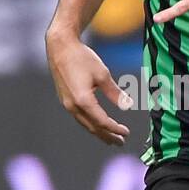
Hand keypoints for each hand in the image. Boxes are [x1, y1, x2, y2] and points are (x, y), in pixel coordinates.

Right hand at [46, 31, 131, 146]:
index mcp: (83, 101)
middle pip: (92, 127)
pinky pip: (79, 117)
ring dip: (98, 132)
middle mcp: (73, 106)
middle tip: (120, 142)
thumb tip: (128, 105)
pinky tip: (96, 124)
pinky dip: (90, 123)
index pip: (102, 121)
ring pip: (85, 123)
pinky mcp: (65, 99)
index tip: (126, 133)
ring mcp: (67, 103)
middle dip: (107, 136)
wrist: (60, 47)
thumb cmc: (82, 58)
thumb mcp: (102, 74)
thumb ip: (114, 93)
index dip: (115, 129)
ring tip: (109, 138)